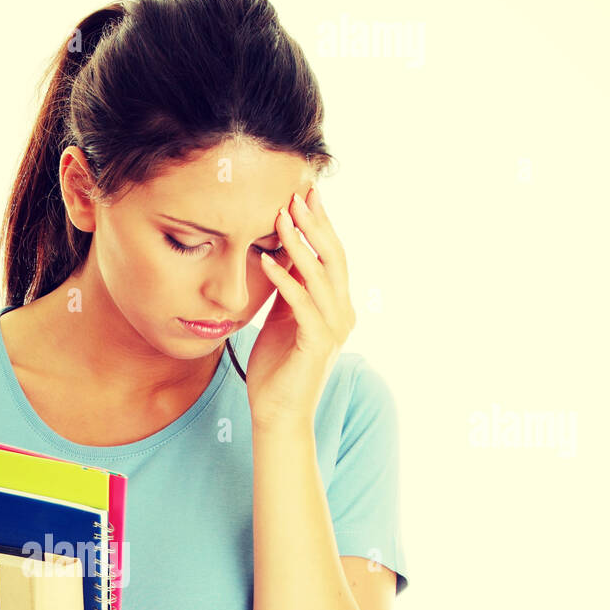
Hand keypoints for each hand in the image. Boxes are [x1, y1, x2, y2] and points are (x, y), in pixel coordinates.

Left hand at [246, 186, 354, 428]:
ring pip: (320, 276)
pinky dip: (285, 280)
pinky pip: (302, 304)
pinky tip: (267, 261)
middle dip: (314, 224)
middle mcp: (342, 314)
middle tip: (296, 194)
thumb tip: (280, 254)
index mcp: (335, 306)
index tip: (303, 195)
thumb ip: (288, 289)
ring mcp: (333, 330)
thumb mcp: (281, 319)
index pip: (331, 257)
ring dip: (298, 244)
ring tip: (280, 217)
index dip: (319, 225)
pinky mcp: (317, 345)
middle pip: (333, 258)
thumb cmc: (276, 370)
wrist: (278, 415)